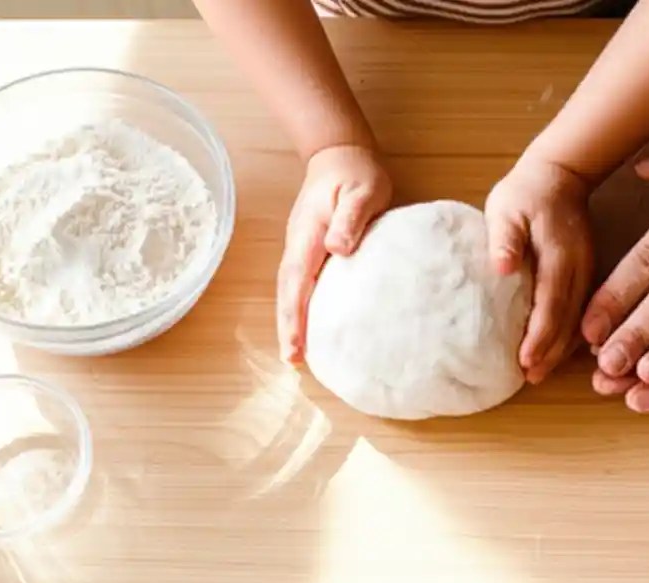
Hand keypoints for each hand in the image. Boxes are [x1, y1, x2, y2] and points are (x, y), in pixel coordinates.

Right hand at [278, 144, 391, 362]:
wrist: (340, 155)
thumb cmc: (355, 173)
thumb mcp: (361, 191)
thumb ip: (350, 218)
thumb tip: (337, 249)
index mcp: (308, 235)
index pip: (297, 280)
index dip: (295, 315)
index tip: (295, 344)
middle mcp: (299, 245)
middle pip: (287, 291)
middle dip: (288, 326)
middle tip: (292, 360)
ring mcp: (302, 248)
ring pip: (292, 289)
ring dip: (292, 319)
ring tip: (298, 353)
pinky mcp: (311, 250)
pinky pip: (303, 283)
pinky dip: (303, 305)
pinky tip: (314, 325)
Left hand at [485, 156, 595, 383]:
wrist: (558, 176)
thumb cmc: (524, 194)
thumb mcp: (506, 209)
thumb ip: (504, 239)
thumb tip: (502, 268)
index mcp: (558, 255)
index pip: (550, 304)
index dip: (539, 337)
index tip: (525, 362)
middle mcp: (579, 268)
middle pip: (568, 320)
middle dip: (550, 353)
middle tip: (531, 378)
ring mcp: (587, 272)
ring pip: (579, 320)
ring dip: (561, 349)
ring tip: (541, 373)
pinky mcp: (587, 275)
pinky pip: (583, 312)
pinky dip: (572, 335)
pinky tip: (559, 353)